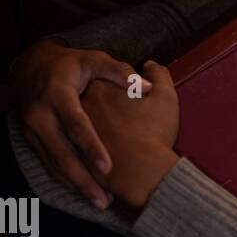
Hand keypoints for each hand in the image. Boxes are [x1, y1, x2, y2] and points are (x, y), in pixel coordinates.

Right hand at [10, 38, 149, 208]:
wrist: (27, 66)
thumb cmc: (69, 64)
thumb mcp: (93, 59)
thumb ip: (119, 72)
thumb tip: (148, 86)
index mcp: (57, 95)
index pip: (76, 125)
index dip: (91, 147)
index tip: (109, 167)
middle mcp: (40, 115)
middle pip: (62, 154)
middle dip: (83, 179)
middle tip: (106, 199)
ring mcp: (32, 130)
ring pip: (53, 164)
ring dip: (75, 185)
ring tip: (100, 202)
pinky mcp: (30, 140)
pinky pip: (48, 164)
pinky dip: (65, 180)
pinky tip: (84, 192)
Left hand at [81, 60, 181, 211]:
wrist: (142, 171)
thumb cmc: (154, 131)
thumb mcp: (165, 96)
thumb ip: (158, 74)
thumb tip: (149, 66)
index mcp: (98, 89)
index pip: (101, 80)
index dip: (115, 89)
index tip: (127, 99)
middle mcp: (79, 108)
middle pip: (87, 104)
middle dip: (103, 111)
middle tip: (122, 120)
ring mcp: (71, 132)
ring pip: (80, 128)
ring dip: (93, 134)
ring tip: (115, 141)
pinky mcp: (73, 157)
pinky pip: (76, 153)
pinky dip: (86, 155)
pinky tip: (101, 159)